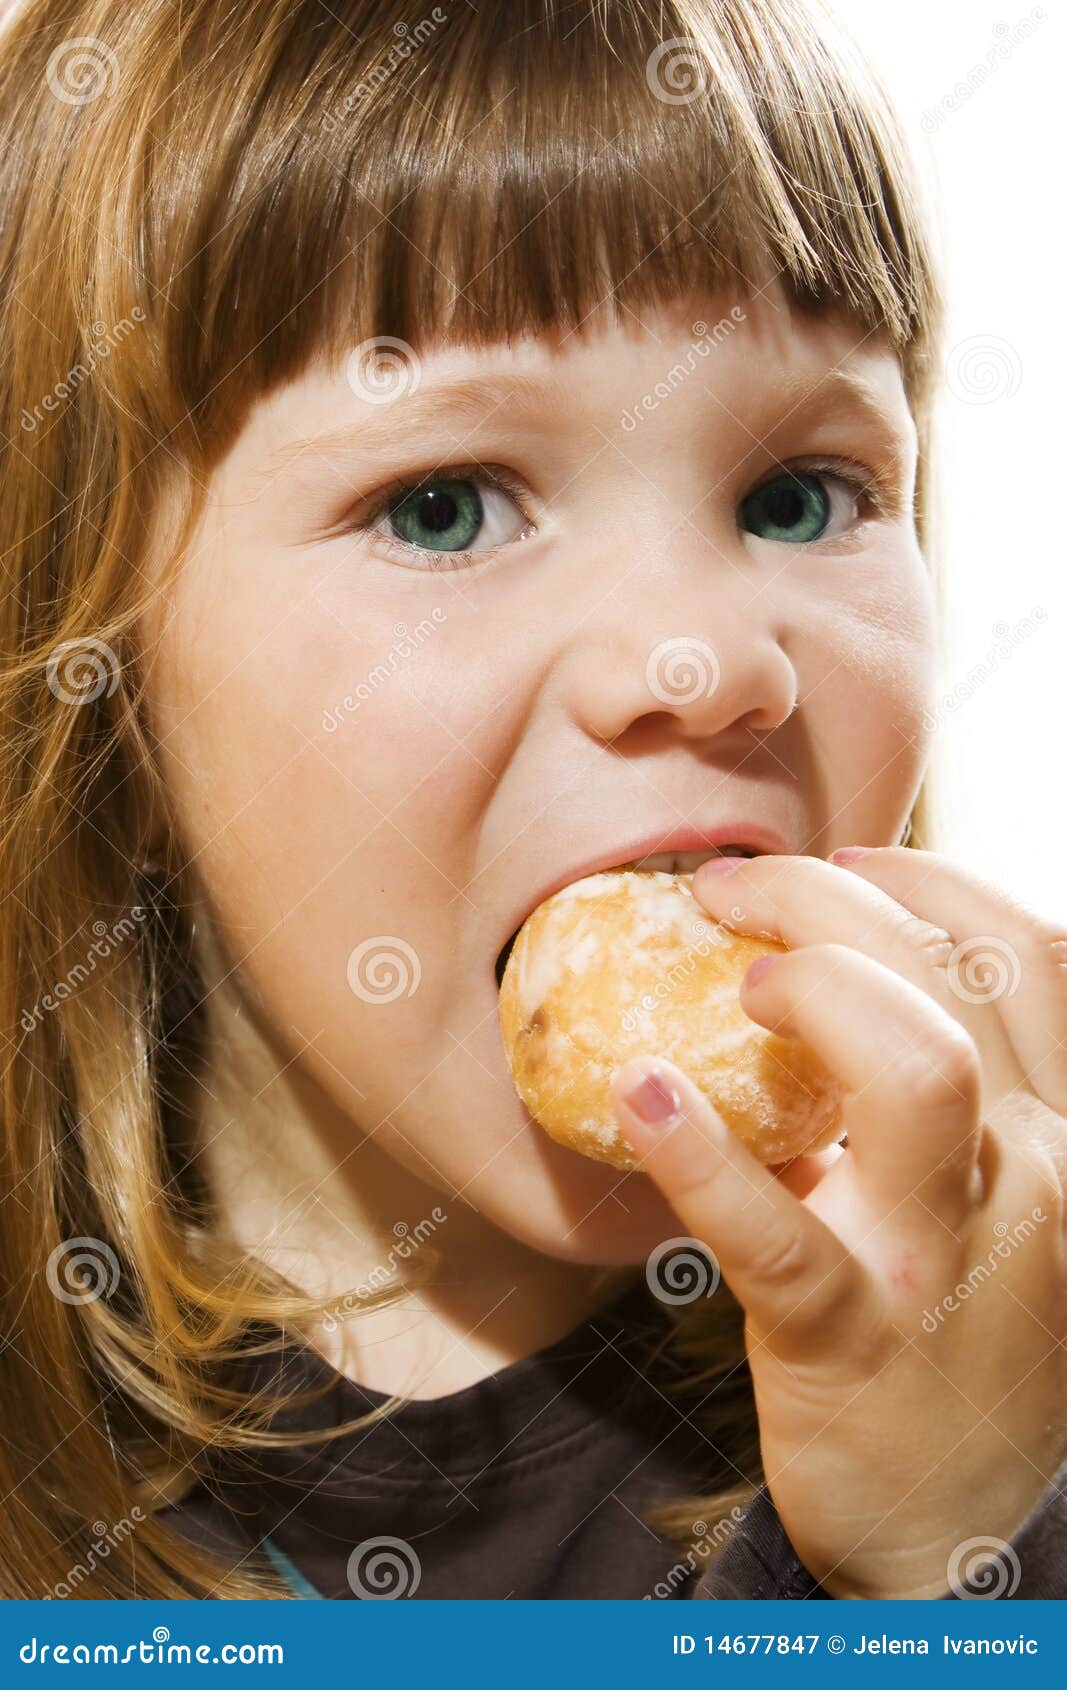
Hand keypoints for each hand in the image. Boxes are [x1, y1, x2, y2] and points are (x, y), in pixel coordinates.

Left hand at [611, 848, 1066, 1599]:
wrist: (968, 1542)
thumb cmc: (963, 1348)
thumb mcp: (991, 1210)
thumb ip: (941, 1112)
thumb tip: (829, 995)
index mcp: (1060, 1136)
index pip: (1033, 960)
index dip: (937, 882)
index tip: (851, 856)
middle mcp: (1033, 1181)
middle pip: (956, 982)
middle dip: (836, 902)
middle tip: (734, 891)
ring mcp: (949, 1262)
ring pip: (917, 1072)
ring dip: (815, 990)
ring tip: (733, 984)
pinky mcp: (854, 1340)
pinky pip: (777, 1236)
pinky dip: (702, 1158)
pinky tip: (639, 1094)